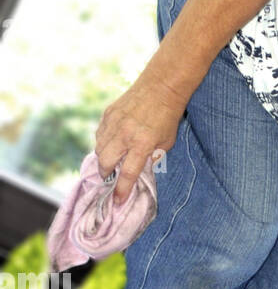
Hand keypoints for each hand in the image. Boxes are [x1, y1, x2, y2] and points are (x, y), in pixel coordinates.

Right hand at [94, 70, 187, 203]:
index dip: (121, 190)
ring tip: (110, 162)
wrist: (161, 86)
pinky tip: (110, 144)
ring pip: (99, 147)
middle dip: (106, 174)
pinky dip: (102, 142)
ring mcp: (113, 122)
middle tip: (109, 179)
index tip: (117, 202)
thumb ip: (152, 158)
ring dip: (103, 158)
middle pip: (105, 162)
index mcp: (142, 144)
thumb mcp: (166, 143)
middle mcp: (124, 134)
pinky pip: (99, 133)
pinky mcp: (108, 113)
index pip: (128, 173)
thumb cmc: (167, 117)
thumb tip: (139, 171)